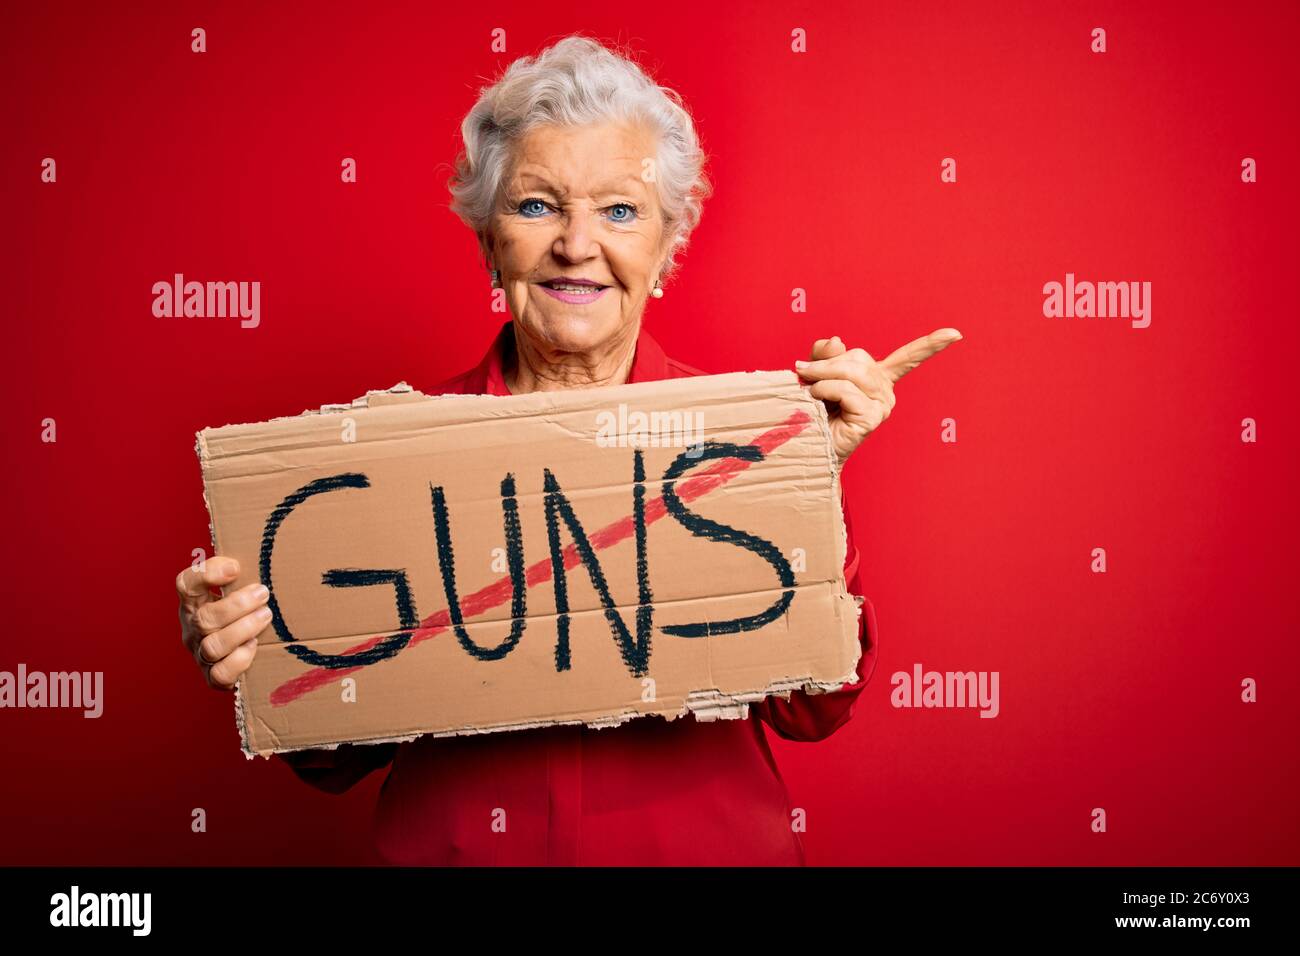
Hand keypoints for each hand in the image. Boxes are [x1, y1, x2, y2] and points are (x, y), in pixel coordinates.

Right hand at [176, 557, 270, 689]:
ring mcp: (200, 653)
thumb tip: (262, 553)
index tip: (236, 568)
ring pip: (212, 647)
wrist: (243, 648)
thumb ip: (242, 571)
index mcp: (194, 601)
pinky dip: (239, 661)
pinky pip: (220, 675)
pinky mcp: (212, 676)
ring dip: (242, 630)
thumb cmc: (244, 608)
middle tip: (263, 594)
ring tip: (265, 615)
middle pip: (204, 619)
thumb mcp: (238, 586)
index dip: (207, 574)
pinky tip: (254, 646)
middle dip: (237, 605)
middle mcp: (192, 627)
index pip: (186, 584)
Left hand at [795, 328, 961, 465]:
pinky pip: (847, 391)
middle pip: (859, 358)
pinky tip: (818, 400)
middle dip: (827, 362)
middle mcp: (886, 391)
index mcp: (879, 378)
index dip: (930, 345)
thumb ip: (826, 354)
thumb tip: (835, 340)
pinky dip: (825, 390)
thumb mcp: (817, 373)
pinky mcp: (872, 418)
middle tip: (804, 370)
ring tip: (811, 390)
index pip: (908, 358)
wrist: (808, 444)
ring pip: (853, 373)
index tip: (956, 334)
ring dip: (822, 377)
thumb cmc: (813, 410)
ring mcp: (882, 406)